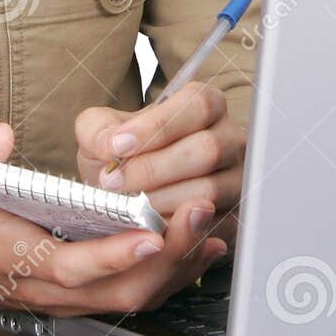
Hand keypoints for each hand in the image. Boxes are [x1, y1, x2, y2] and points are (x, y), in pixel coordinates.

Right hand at [0, 121, 227, 317]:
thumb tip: (0, 137)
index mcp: (12, 256)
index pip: (71, 266)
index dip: (113, 256)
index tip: (149, 233)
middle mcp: (45, 284)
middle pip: (116, 289)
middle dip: (165, 257)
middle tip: (199, 214)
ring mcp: (64, 293)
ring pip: (129, 295)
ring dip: (174, 265)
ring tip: (207, 223)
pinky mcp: (77, 292)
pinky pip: (129, 290)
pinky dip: (169, 272)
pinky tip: (198, 245)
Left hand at [75, 83, 245, 251]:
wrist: (132, 191)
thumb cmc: (125, 154)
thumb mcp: (103, 132)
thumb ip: (98, 129)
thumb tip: (111, 145)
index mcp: (207, 105)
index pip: (198, 106)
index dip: (158, 126)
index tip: (119, 145)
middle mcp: (230, 139)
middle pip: (207, 149)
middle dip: (153, 169)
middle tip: (113, 182)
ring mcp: (236, 180)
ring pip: (208, 191)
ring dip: (159, 201)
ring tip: (124, 205)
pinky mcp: (233, 218)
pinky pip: (208, 227)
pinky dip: (172, 229)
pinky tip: (143, 226)